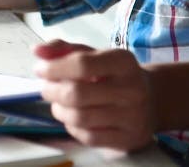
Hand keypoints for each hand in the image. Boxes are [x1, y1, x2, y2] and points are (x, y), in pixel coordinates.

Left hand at [34, 40, 154, 150]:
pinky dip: (72, 127)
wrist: (150, 99)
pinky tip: (74, 118)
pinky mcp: (129, 139)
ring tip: (59, 103)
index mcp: (123, 61)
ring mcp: (133, 117)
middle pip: (76, 94)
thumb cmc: (111, 74)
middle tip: (47, 88)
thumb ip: (62, 49)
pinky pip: (88, 137)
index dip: (54, 68)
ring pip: (79, 118)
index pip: (82, 64)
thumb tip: (37, 50)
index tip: (40, 70)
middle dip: (51, 91)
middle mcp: (132, 89)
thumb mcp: (91, 54)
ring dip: (59, 110)